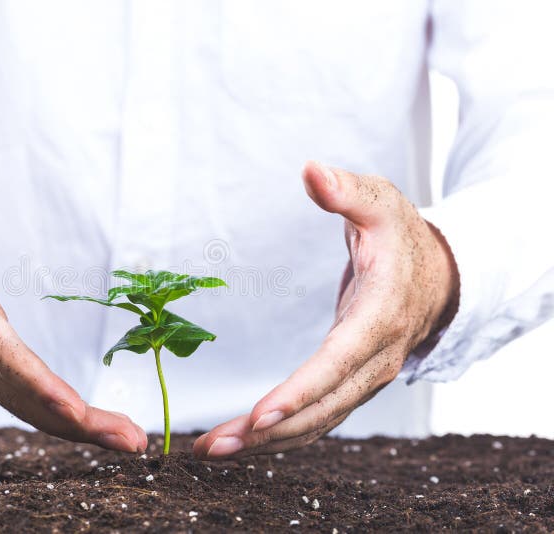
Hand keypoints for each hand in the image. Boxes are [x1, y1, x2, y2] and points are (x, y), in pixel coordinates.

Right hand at [0, 165, 146, 452]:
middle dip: (74, 422)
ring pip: (30, 410)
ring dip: (81, 430)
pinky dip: (68, 422)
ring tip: (131, 442)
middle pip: (22, 395)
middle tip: (131, 441)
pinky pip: (32, 406)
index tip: (72, 407)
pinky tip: (104, 430)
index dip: (32, 381)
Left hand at [194, 161, 458, 458]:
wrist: (438, 273)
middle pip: (321, 407)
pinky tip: (241, 438)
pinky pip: (315, 417)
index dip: (301, 391)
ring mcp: (364, 377)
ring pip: (316, 422)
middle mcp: (374, 358)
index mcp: (380, 315)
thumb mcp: (379, 203)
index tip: (260, 416)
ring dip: (265, 442)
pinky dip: (278, 433)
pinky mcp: (350, 383)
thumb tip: (311, 170)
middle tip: (213, 447)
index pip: (338, 362)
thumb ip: (345, 191)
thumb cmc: (401, 235)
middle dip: (267, 432)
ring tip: (211, 450)